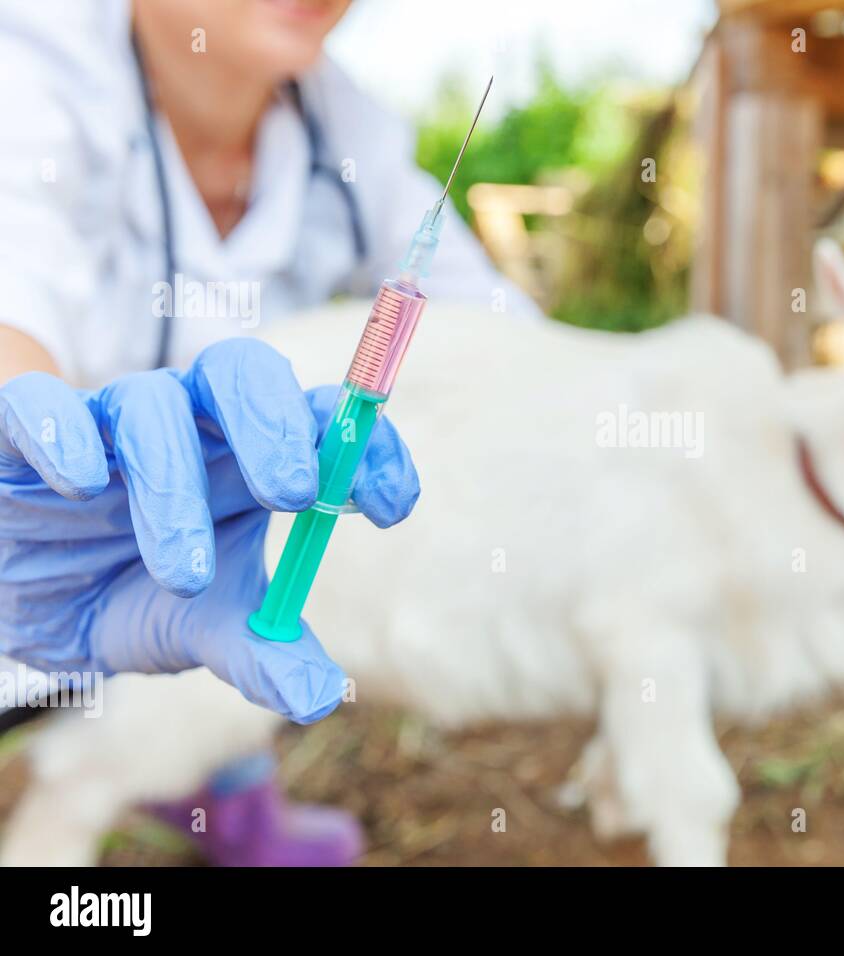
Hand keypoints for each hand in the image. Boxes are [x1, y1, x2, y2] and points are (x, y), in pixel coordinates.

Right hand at [0, 338, 419, 722]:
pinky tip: (83, 482)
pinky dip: (63, 434)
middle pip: (245, 373)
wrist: (36, 608)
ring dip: (173, 484)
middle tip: (296, 495)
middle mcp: (193, 421)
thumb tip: (318, 697)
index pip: (324, 418)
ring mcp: (111, 421)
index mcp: (254, 453)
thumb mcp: (204, 629)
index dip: (367, 446)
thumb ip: (261, 653)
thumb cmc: (139, 595)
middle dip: (277, 427)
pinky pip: (39, 406)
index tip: (392, 507)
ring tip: (186, 573)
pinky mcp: (30, 433)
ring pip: (150, 405)